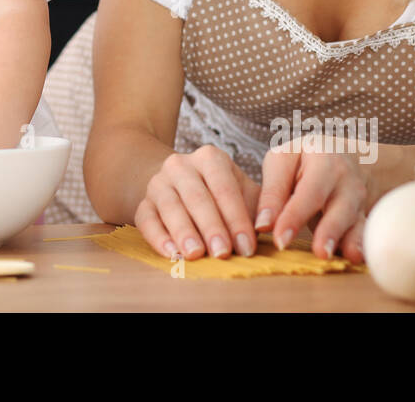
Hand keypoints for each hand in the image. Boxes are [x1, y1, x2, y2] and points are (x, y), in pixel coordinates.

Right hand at [133, 145, 259, 259]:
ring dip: (184, 232)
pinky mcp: (143, 203)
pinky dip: (158, 237)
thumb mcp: (240, 191)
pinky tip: (170, 254)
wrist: (177, 185)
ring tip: (195, 254)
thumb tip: (271, 228)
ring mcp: (159, 183)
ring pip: (171, 206)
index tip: (247, 247)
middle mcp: (181, 165)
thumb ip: (258, 207)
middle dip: (211, 227)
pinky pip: (147, 219)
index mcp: (210, 159)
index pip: (225, 188)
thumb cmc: (219, 193)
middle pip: (197, 197)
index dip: (236, 219)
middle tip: (223, 252)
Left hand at [253, 137, 369, 262]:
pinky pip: (365, 232)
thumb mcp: (283, 161)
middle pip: (339, 208)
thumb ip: (273, 192)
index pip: (309, 192)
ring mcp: (359, 199)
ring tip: (347, 256)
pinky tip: (356, 257)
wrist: (342, 154)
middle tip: (320, 253)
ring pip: (356, 222)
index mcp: (324, 161)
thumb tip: (263, 225)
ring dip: (351, 241)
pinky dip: (362, 245)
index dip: (295, 216)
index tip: (280, 240)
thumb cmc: (303, 159)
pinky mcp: (363, 216)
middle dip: (330, 231)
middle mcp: (347, 180)